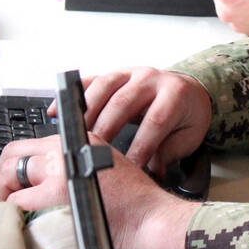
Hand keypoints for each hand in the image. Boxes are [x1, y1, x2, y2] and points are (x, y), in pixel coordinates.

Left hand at [0, 131, 197, 248]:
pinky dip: (15, 208)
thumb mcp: (106, 168)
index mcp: (81, 139)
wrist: (151, 219)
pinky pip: (19, 199)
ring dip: (5, 191)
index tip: (17, 178)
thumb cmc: (135, 204)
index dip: (18, 162)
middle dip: (2, 174)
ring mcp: (62, 167)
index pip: (32, 143)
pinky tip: (24, 216)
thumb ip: (77, 166)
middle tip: (5, 194)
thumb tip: (47, 179)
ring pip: (12, 172)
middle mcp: (69, 147)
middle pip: (14, 151)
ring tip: (12, 206)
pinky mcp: (57, 191)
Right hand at [74, 68, 213, 176]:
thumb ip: (168, 153)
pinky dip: (73, 96)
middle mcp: (151, 79)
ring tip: (75, 137)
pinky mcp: (115, 74)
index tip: (129, 168)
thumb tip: (151, 175)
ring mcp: (131, 73)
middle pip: (123, 103)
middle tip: (92, 154)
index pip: (154, 121)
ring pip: (104, 87)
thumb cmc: (187, 117)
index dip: (140, 146)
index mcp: (174, 94)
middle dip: (106, 131)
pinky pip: (91, 81)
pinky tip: (58, 111)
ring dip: (86, 113)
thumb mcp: (188, 137)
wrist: (190, 91)